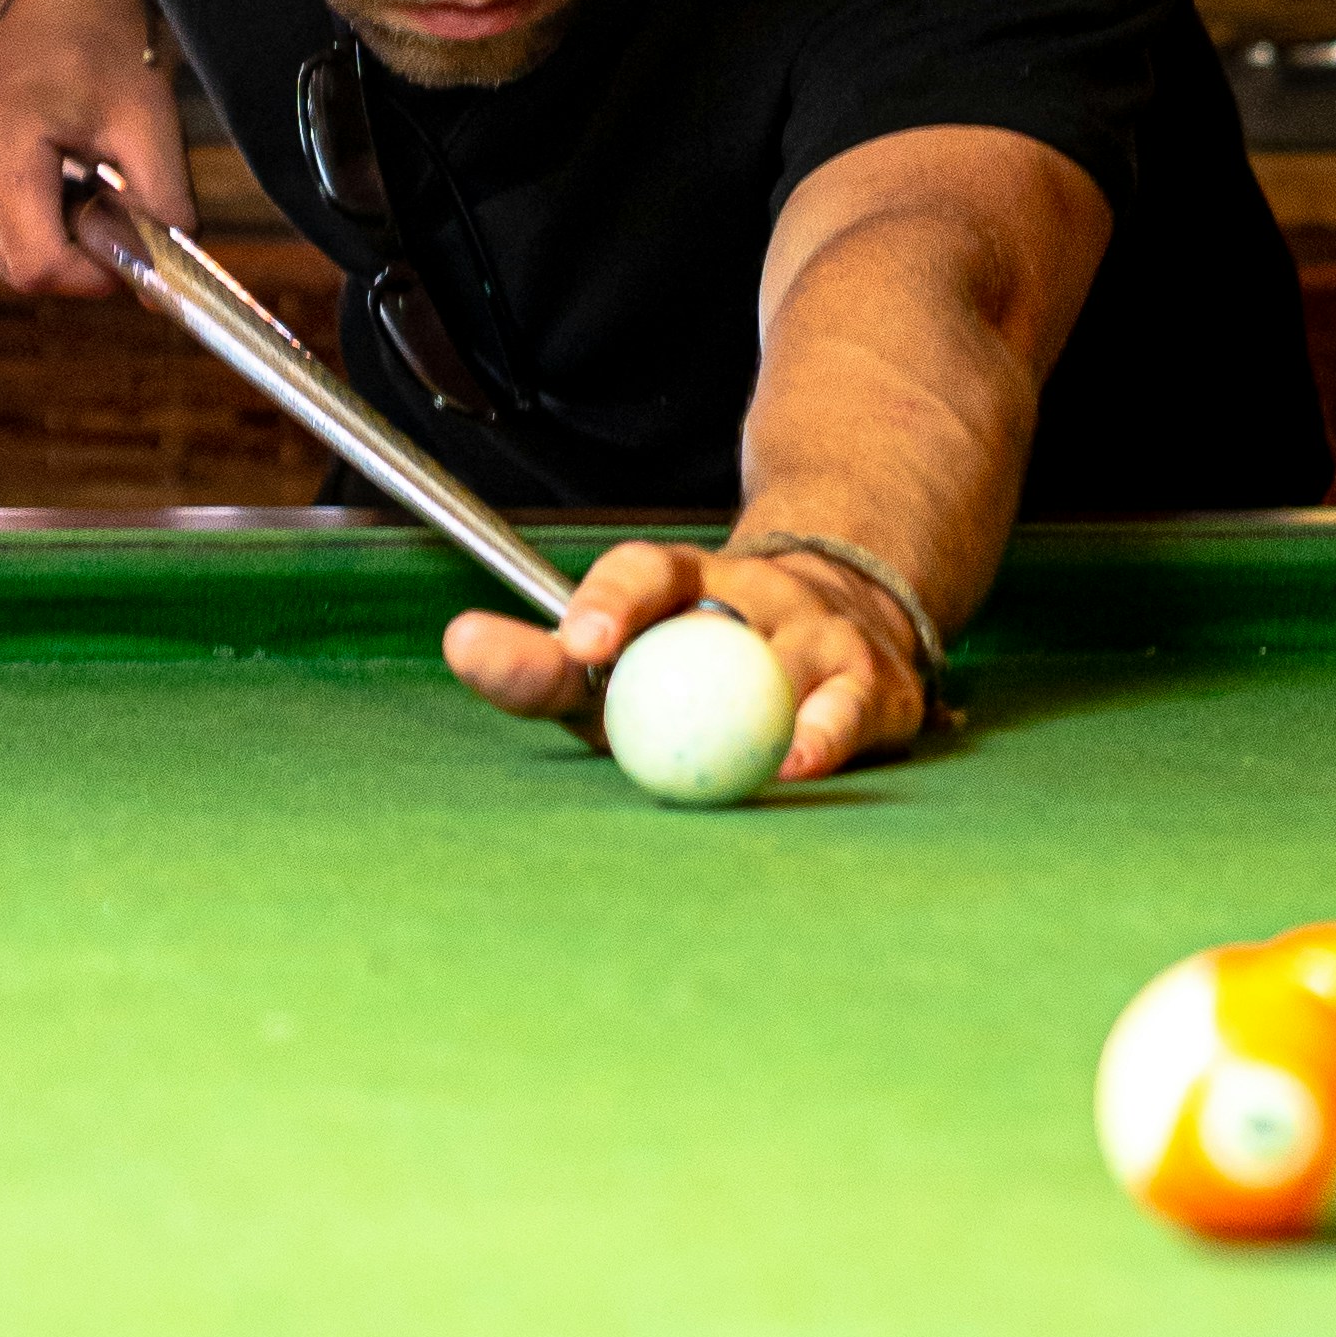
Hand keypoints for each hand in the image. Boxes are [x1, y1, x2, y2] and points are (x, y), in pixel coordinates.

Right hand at [0, 0, 190, 300]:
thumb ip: (161, 211)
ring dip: (44, 235)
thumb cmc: (107, 43)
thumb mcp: (150, 126)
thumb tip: (159, 288)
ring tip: (80, 178)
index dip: (90, 276)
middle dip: (70, 255)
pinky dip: (19, 214)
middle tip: (111, 206)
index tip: (127, 249)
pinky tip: (50, 170)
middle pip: (14, 265)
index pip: (37, 265)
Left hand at [443, 533, 934, 782]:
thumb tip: (463, 646)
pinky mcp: (872, 686)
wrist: (845, 628)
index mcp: (685, 587)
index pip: (641, 575)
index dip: (605, 599)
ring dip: (761, 701)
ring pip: (787, 661)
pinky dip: (823, 739)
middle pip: (699, 602)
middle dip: (634, 617)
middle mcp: (751, 595)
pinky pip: (849, 712)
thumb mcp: (628, 673)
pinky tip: (800, 761)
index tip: (573, 639)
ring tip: (741, 739)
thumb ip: (551, 673)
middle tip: (584, 653)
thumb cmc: (707, 670)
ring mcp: (815, 636)